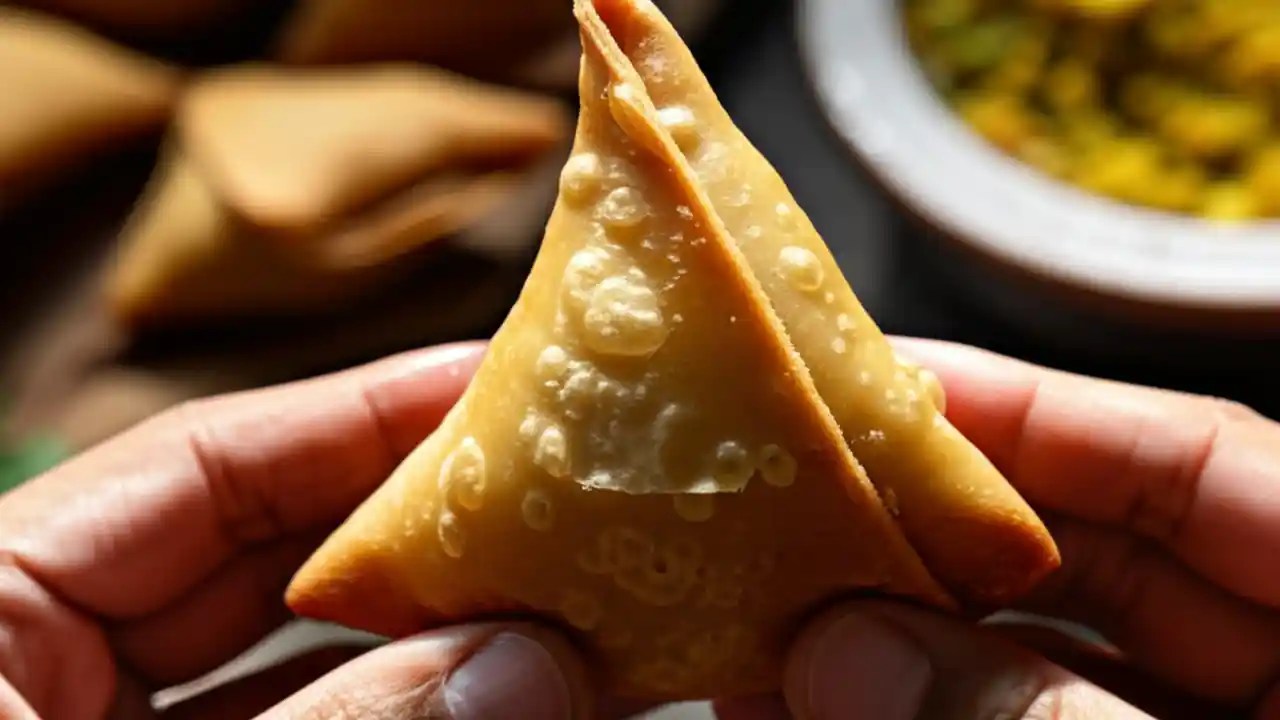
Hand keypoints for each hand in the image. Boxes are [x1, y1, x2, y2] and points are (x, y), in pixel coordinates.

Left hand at [0, 342, 601, 719]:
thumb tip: (528, 665)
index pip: (197, 464)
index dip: (351, 414)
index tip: (485, 377)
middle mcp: (52, 658)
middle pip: (270, 554)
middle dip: (418, 526)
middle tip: (551, 491)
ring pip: (304, 658)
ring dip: (437, 640)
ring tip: (564, 605)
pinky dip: (403, 717)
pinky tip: (506, 697)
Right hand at [719, 339, 1279, 719]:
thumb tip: (848, 652)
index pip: (1189, 457)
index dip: (1030, 410)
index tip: (880, 383)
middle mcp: (1278, 660)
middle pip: (1086, 552)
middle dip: (927, 537)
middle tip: (789, 511)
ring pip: (1031, 655)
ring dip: (894, 645)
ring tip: (765, 631)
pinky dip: (923, 718)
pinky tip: (805, 708)